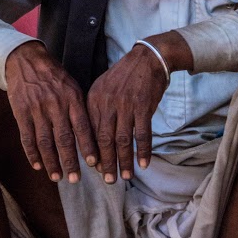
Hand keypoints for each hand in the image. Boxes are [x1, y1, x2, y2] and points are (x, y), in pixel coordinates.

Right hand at [5, 42, 98, 183]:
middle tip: (75, 179)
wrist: (25, 60)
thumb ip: (80, 109)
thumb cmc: (54, 77)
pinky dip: (32, 154)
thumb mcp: (72, 87)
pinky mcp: (21, 112)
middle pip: (64, 138)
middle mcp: (55, 104)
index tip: (93, 164)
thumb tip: (93, 136)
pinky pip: (27, 137)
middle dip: (70, 161)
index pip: (82, 126)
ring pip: (45, 142)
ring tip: (57, 177)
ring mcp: (36, 109)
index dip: (87, 147)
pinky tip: (38, 166)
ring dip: (51, 162)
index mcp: (72, 98)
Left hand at [86, 43, 169, 182]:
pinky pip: (142, 134)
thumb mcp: (103, 88)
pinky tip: (143, 164)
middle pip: (104, 140)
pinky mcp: (143, 107)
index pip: (89, 132)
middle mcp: (107, 104)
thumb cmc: (124, 76)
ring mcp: (126, 106)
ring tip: (125, 176)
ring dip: (124, 161)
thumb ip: (97, 110)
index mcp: (94, 100)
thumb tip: (95, 139)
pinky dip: (143, 151)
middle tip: (108, 180)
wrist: (147, 58)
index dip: (92, 152)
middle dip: (106, 162)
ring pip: (123, 140)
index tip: (95, 168)